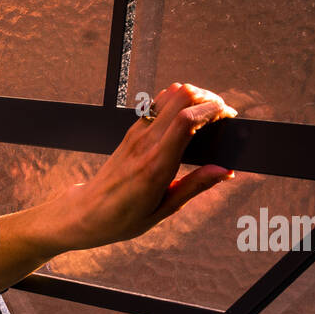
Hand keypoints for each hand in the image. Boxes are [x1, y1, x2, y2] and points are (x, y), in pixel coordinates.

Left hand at [52, 82, 237, 249]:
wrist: (84, 213)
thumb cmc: (122, 219)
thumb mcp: (163, 210)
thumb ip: (195, 187)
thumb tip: (225, 171)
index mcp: (156, 166)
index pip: (187, 120)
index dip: (214, 110)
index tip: (230, 118)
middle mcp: (145, 144)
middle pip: (182, 96)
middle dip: (210, 98)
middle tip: (223, 114)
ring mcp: (136, 134)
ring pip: (170, 94)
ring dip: (195, 97)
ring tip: (208, 114)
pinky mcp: (131, 131)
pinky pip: (158, 104)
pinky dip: (178, 102)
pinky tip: (188, 118)